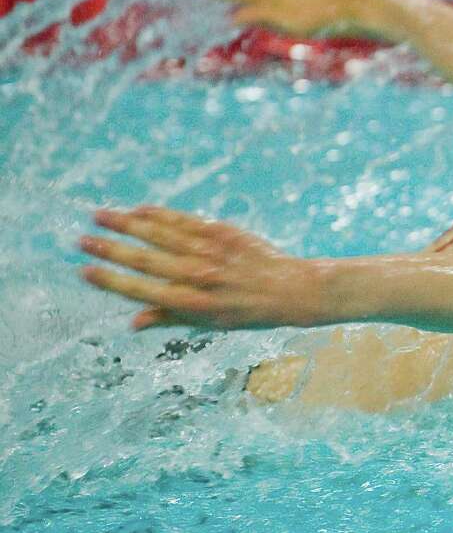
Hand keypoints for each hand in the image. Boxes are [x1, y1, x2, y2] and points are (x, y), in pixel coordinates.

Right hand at [79, 206, 322, 330]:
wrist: (291, 290)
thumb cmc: (247, 311)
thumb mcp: (210, 323)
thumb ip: (170, 318)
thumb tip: (132, 323)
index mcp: (193, 304)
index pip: (143, 291)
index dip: (112, 281)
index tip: (85, 271)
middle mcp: (200, 277)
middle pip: (147, 259)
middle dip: (111, 250)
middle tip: (82, 240)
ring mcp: (212, 252)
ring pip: (162, 234)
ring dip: (128, 224)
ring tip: (99, 216)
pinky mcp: (224, 232)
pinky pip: (186, 220)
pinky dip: (161, 214)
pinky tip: (139, 209)